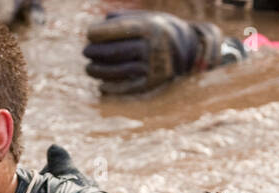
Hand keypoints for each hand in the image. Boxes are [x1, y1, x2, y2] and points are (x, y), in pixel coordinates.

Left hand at [83, 11, 221, 94]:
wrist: (192, 51)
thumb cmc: (161, 32)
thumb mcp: (147, 18)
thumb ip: (123, 20)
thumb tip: (95, 31)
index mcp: (150, 27)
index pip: (116, 30)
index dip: (97, 33)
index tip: (90, 35)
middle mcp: (153, 47)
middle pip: (114, 52)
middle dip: (95, 53)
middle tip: (86, 54)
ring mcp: (154, 67)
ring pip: (119, 71)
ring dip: (99, 72)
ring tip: (90, 70)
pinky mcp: (155, 84)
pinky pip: (128, 89)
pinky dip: (112, 90)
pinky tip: (102, 87)